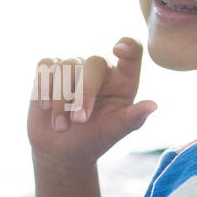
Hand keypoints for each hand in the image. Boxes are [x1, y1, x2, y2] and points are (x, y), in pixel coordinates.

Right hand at [27, 37, 157, 171]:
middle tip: (79, 121)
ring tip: (61, 126)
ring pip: (66, 66)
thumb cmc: (93, 140)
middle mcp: (99, 70)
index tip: (118, 50)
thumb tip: (152, 106)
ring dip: (60, 100)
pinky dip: (43, 88)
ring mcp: (73, 68)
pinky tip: (45, 108)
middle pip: (93, 62)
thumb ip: (132, 119)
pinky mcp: (50, 71)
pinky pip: (45, 66)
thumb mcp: (113, 133)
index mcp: (123, 80)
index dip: (127, 46)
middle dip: (84, 93)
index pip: (132, 52)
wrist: (60, 151)